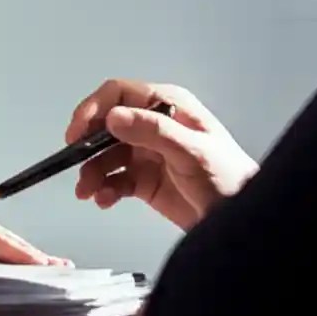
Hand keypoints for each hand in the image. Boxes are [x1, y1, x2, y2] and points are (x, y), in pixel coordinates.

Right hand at [66, 79, 258, 229]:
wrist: (242, 221)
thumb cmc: (231, 180)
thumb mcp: (192, 151)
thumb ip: (153, 131)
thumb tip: (114, 117)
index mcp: (168, 107)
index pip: (119, 94)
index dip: (94, 108)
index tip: (79, 129)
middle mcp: (154, 126)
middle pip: (106, 126)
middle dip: (87, 145)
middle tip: (74, 160)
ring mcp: (147, 153)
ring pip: (105, 156)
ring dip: (92, 172)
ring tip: (88, 190)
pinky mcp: (144, 180)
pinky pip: (114, 180)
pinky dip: (104, 189)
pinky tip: (104, 198)